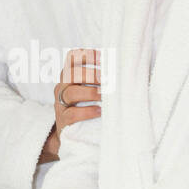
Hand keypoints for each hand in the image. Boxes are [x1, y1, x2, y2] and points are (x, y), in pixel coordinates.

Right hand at [40, 48, 101, 163]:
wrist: (71, 134)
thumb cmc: (86, 107)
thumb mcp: (89, 90)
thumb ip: (101, 79)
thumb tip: (128, 69)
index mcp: (69, 76)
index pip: (72, 57)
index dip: (86, 54)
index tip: (103, 58)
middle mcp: (62, 87)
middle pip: (71, 73)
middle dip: (90, 74)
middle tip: (106, 79)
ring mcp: (60, 103)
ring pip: (70, 92)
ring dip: (90, 92)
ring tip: (104, 96)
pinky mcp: (63, 120)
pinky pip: (72, 114)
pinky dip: (87, 111)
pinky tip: (99, 111)